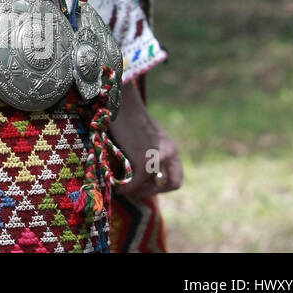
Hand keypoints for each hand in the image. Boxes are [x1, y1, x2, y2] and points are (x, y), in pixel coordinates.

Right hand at [109, 80, 182, 199]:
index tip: (145, 184)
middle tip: (133, 188)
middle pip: (169, 185)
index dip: (162, 185)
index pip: (176, 178)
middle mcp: (169, 154)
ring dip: (138, 190)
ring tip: (123, 186)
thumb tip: (136, 167)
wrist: (121, 101)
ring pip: (153, 187)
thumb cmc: (126, 114)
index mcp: (170, 148)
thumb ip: (148, 150)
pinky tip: (116, 185)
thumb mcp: (145, 135)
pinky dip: (125, 188)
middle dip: (151, 190)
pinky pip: (136, 183)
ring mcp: (158, 158)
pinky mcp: (144, 160)